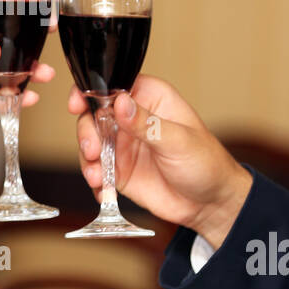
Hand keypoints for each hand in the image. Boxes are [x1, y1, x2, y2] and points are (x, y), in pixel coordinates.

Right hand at [70, 75, 252, 246]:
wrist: (210, 204)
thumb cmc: (205, 163)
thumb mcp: (178, 140)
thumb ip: (147, 123)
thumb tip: (120, 102)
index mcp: (150, 98)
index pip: (113, 84)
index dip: (91, 90)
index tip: (78, 104)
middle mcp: (132, 118)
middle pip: (94, 113)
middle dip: (87, 131)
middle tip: (92, 150)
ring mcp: (123, 144)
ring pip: (90, 141)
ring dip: (87, 157)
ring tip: (97, 175)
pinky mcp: (119, 169)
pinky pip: (95, 168)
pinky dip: (94, 177)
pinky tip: (103, 188)